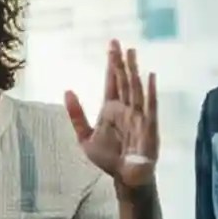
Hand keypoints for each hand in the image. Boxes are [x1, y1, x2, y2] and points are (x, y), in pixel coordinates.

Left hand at [63, 40, 158, 189]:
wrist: (125, 176)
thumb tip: (67, 90)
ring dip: (133, 70)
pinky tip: (149, 76)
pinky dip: (150, 90)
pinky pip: (150, 105)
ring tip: (132, 53)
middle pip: (123, 80)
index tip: (111, 47)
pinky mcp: (149, 125)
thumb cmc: (107, 158)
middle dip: (120, 61)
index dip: (111, 64)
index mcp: (111, 109)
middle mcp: (125, 108)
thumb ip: (76, 114)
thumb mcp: (84, 137)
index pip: (111, 82)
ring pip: (135, 87)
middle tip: (117, 42)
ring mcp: (138, 115)